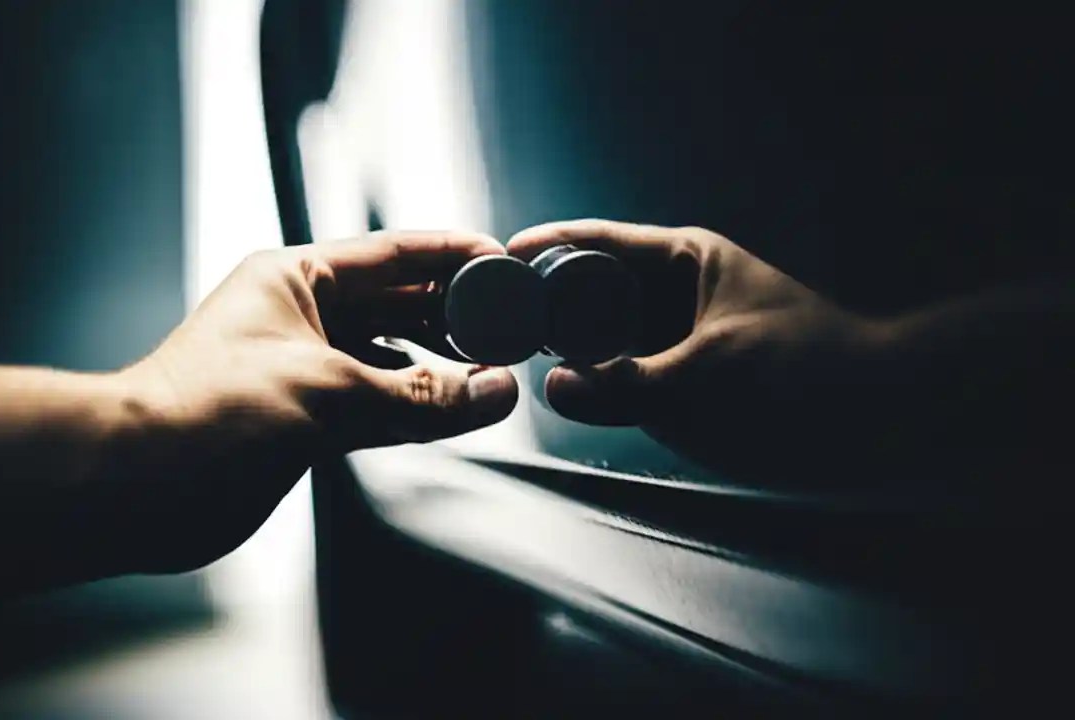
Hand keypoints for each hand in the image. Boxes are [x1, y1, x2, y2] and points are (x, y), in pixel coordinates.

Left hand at [105, 233, 518, 572]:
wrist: (137, 484)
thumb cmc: (205, 415)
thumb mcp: (328, 394)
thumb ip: (419, 394)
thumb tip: (492, 391)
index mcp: (296, 279)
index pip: (391, 252)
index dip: (451, 254)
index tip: (502, 262)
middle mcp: (300, 316)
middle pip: (396, 301)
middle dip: (453, 312)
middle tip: (509, 326)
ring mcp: (302, 367)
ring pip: (388, 354)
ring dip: (437, 362)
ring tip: (491, 367)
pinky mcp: (303, 418)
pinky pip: (374, 401)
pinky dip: (411, 405)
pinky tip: (446, 408)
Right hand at [508, 220, 879, 488]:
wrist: (881, 413)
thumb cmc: (807, 373)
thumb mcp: (712, 374)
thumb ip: (630, 384)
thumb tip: (556, 386)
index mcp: (684, 259)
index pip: (600, 240)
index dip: (548, 245)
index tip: (497, 255)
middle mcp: (676, 289)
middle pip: (593, 286)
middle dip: (548, 303)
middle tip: (498, 321)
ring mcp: (681, 332)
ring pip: (607, 332)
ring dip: (573, 345)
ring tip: (521, 356)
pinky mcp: (687, 373)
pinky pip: (629, 370)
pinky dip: (603, 380)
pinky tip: (575, 391)